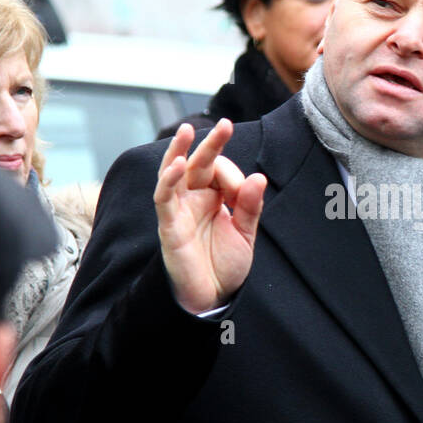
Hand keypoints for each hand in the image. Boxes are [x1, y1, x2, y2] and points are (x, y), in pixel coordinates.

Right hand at [153, 120, 266, 314]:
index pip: (221, 172)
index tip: (246, 193)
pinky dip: (168, 180)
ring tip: (188, 130)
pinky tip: (178, 164)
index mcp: (213, 198)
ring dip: (180, 150)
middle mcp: (194, 199)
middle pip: (199, 163)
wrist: (212, 298)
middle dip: (211, 143)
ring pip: (174, 172)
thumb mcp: (246, 233)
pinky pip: (163, 197)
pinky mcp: (169, 225)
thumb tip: (258, 177)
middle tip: (225, 124)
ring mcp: (179, 210)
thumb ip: (251, 206)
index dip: (235, 176)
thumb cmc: (224, 265)